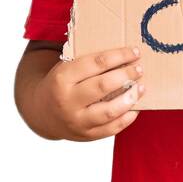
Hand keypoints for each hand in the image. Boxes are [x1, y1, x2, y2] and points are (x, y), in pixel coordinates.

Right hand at [31, 45, 145, 140]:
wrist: (41, 113)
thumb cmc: (60, 84)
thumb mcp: (64, 67)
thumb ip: (86, 59)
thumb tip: (119, 46)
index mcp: (62, 78)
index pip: (96, 63)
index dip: (119, 56)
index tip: (135, 51)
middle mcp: (68, 100)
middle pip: (103, 86)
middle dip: (126, 75)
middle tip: (139, 69)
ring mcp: (77, 120)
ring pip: (109, 111)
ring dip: (129, 98)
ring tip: (141, 88)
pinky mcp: (86, 135)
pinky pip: (111, 128)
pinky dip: (126, 118)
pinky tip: (135, 107)